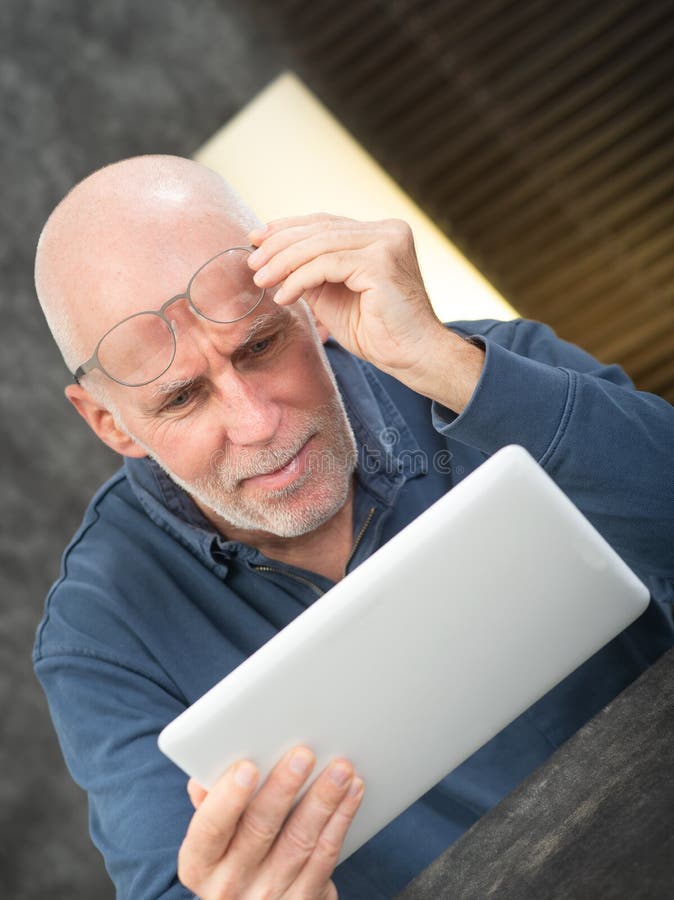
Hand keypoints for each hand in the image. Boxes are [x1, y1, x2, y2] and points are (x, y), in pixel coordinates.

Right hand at [177, 746, 363, 899]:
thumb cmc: (232, 854)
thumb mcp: (211, 837)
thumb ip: (210, 803)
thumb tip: (204, 776)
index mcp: (200, 862)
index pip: (209, 829)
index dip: (227, 798)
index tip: (247, 767)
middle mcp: (230, 885)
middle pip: (259, 830)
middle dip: (284, 788)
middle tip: (304, 755)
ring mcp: (269, 896)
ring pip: (300, 842)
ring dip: (323, 800)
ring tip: (339, 768)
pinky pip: (326, 857)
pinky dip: (341, 820)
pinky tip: (352, 792)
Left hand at [247, 215, 483, 412]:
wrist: (413, 357)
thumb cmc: (377, 332)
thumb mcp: (334, 294)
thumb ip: (311, 272)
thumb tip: (270, 257)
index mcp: (381, 233)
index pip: (326, 222)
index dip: (288, 227)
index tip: (256, 238)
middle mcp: (388, 230)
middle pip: (320, 228)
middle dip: (279, 244)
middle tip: (252, 263)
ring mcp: (387, 242)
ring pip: (320, 244)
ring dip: (283, 262)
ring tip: (261, 281)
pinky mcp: (382, 262)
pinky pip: (327, 265)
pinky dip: (300, 279)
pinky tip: (284, 296)